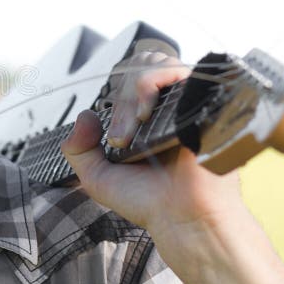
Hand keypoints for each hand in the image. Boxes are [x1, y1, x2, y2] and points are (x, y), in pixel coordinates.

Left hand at [59, 51, 241, 242]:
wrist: (182, 220)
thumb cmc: (146, 201)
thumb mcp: (97, 176)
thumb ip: (77, 148)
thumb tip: (84, 115)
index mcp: (152, 115)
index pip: (130, 77)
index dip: (116, 98)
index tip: (114, 139)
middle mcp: (173, 105)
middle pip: (142, 64)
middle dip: (122, 98)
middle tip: (120, 137)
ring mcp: (190, 101)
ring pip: (158, 63)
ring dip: (134, 92)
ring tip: (134, 127)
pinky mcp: (206, 100)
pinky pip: (180, 71)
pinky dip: (152, 84)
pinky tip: (146, 116)